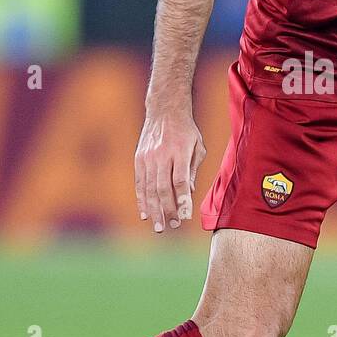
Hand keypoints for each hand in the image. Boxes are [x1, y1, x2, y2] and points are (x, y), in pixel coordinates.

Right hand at [134, 111, 205, 232]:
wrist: (164, 110)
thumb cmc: (186, 130)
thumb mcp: (197, 146)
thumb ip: (193, 170)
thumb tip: (189, 193)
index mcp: (180, 152)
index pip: (180, 181)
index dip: (182, 200)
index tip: (185, 217)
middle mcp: (162, 155)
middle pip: (163, 188)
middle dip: (167, 210)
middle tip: (172, 226)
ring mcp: (148, 158)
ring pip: (150, 189)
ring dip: (154, 210)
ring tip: (159, 226)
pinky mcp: (139, 159)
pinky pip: (140, 183)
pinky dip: (142, 200)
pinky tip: (145, 214)